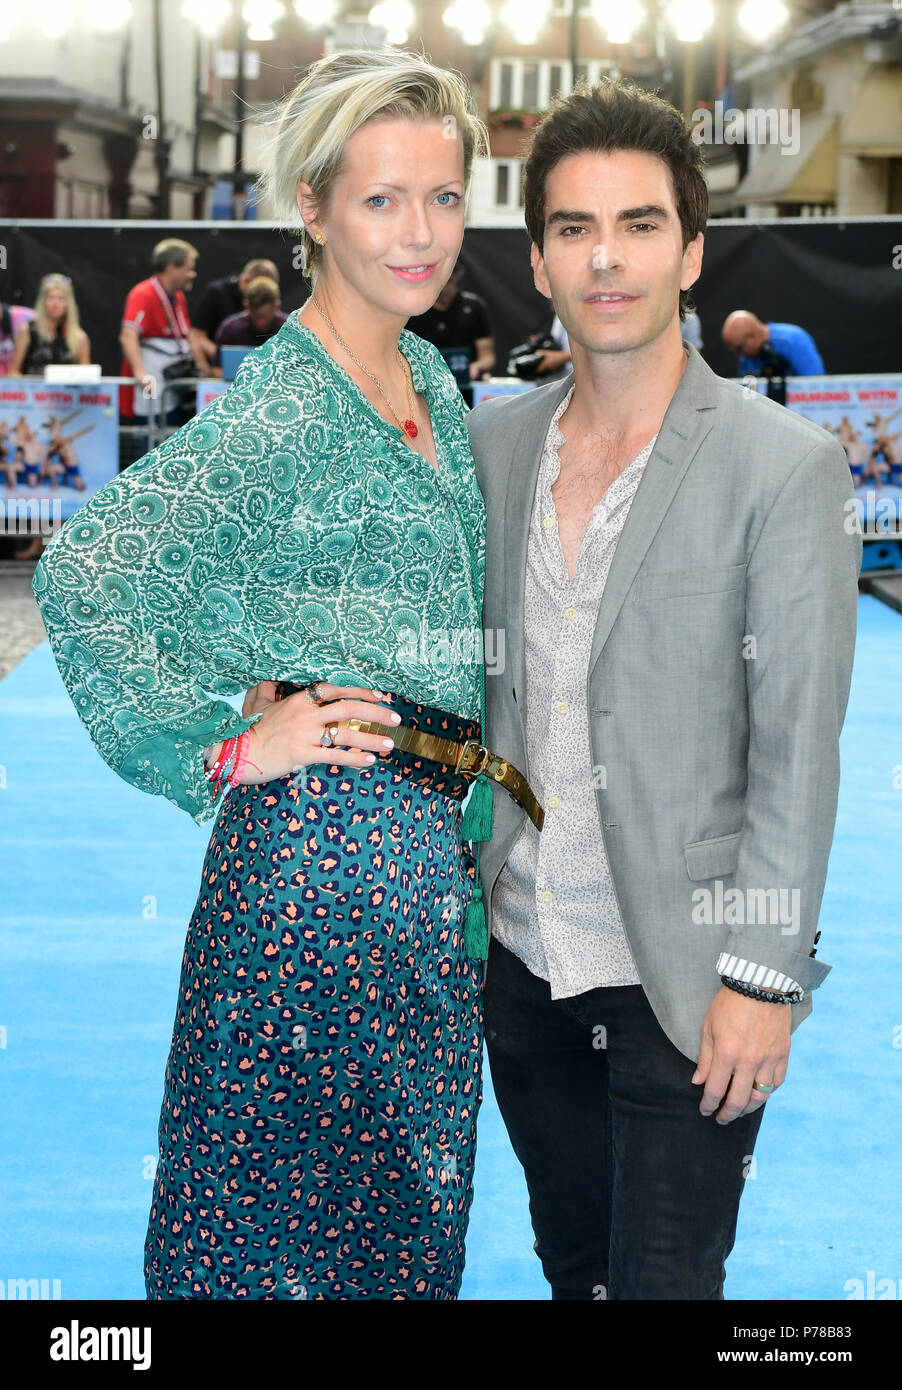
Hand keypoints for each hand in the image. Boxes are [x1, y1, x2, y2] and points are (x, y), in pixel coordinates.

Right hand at [234, 682, 400, 784]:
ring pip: (346, 734)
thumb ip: (268, 689)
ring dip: (371, 738)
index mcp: (299, 699)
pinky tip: (370, 761)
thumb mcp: (256, 702)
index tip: (380, 697)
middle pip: (349, 709)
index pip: (336, 689)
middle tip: (395, 719)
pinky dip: (354, 758)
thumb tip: (271, 680)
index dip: (361, 692)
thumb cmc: (247, 728)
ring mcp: (304, 734)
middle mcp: (305, 714)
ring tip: (389, 744)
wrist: (235, 751)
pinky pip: (334, 756)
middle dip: (376, 713)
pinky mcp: (301, 754)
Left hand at [691, 986, 790, 1123]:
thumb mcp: (708, 1027)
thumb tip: (698, 1081)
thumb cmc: (730, 1003)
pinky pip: (777, 1083)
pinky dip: (767, 1092)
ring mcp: (769, 1060)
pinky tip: (759, 1094)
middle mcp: (749, 1062)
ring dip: (748, 1109)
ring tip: (739, 1111)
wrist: (760, 984)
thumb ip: (705, 1058)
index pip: (715, 1091)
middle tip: (721, 1119)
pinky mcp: (783, 1055)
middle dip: (727, 1114)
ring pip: (760, 1097)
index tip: (705, 1110)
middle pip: (738, 1101)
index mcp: (727, 1054)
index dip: (708, 1105)